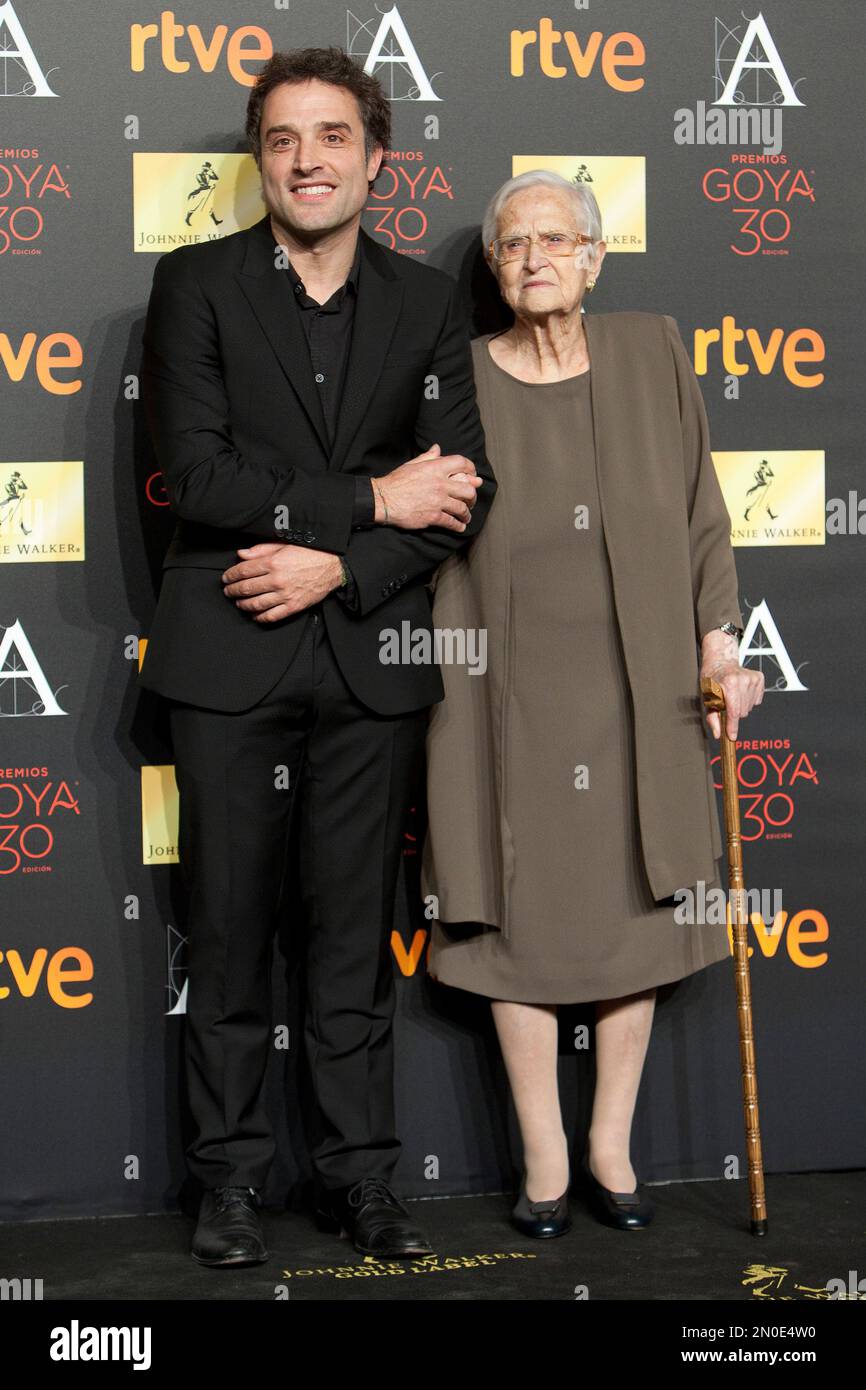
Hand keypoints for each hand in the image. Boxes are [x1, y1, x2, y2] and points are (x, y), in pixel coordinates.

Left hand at [221, 542, 342, 621]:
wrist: (333, 566)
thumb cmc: (309, 553)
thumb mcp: (284, 545)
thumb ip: (261, 550)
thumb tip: (241, 555)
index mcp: (273, 562)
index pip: (243, 571)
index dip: (231, 575)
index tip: (226, 578)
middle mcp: (277, 580)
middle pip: (246, 588)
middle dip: (232, 591)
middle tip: (228, 591)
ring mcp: (285, 595)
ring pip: (256, 604)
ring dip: (243, 604)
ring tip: (238, 603)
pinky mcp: (293, 606)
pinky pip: (272, 616)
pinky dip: (259, 617)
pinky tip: (254, 615)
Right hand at [372, 443, 483, 530]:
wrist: (383, 499)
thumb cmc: (396, 481)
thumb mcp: (412, 464)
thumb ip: (428, 457)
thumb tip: (437, 448)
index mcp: (435, 468)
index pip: (462, 463)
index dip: (471, 469)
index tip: (473, 476)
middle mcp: (440, 484)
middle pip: (468, 490)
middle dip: (472, 497)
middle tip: (471, 501)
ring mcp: (438, 501)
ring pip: (462, 508)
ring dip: (466, 514)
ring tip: (466, 517)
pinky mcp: (433, 517)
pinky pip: (451, 522)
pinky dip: (458, 526)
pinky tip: (459, 527)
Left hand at [701, 659, 764, 740]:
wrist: (720, 662)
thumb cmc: (712, 680)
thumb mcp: (707, 697)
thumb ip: (712, 717)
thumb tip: (718, 733)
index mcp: (729, 683)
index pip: (734, 712)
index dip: (732, 726)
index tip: (732, 736)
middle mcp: (743, 680)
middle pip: (742, 712)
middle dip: (733, 713)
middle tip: (726, 703)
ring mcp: (752, 679)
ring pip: (749, 708)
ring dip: (741, 707)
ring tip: (732, 697)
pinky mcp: (759, 679)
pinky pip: (756, 701)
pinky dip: (748, 700)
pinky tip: (741, 693)